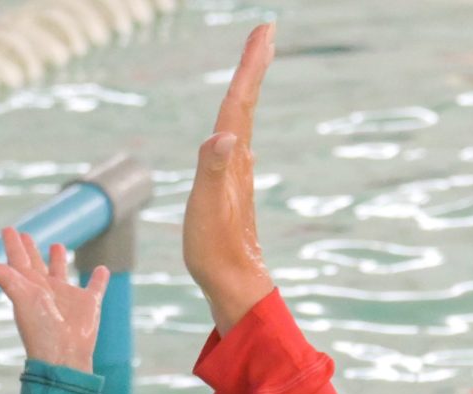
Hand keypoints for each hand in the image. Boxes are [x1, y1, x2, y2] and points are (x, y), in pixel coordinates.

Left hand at [0, 226, 108, 372]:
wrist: (64, 355)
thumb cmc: (40, 329)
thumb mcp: (21, 298)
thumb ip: (4, 278)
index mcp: (28, 287)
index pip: (17, 260)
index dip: (12, 245)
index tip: (8, 229)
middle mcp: (46, 290)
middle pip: (36, 265)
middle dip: (30, 249)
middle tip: (26, 234)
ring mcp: (67, 297)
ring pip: (62, 272)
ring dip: (59, 260)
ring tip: (57, 245)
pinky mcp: (89, 304)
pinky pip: (96, 287)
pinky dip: (99, 278)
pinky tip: (101, 270)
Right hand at [183, 23, 277, 333]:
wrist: (233, 284)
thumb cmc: (215, 250)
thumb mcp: (206, 210)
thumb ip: (213, 171)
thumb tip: (224, 136)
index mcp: (232, 160)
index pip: (240, 102)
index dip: (250, 65)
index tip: (265, 30)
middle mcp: (238, 161)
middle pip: (245, 103)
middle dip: (254, 66)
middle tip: (265, 32)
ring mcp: (236, 175)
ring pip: (242, 120)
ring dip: (247, 90)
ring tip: (253, 66)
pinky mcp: (231, 188)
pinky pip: (235, 141)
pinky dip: (238, 120)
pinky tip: (236, 127)